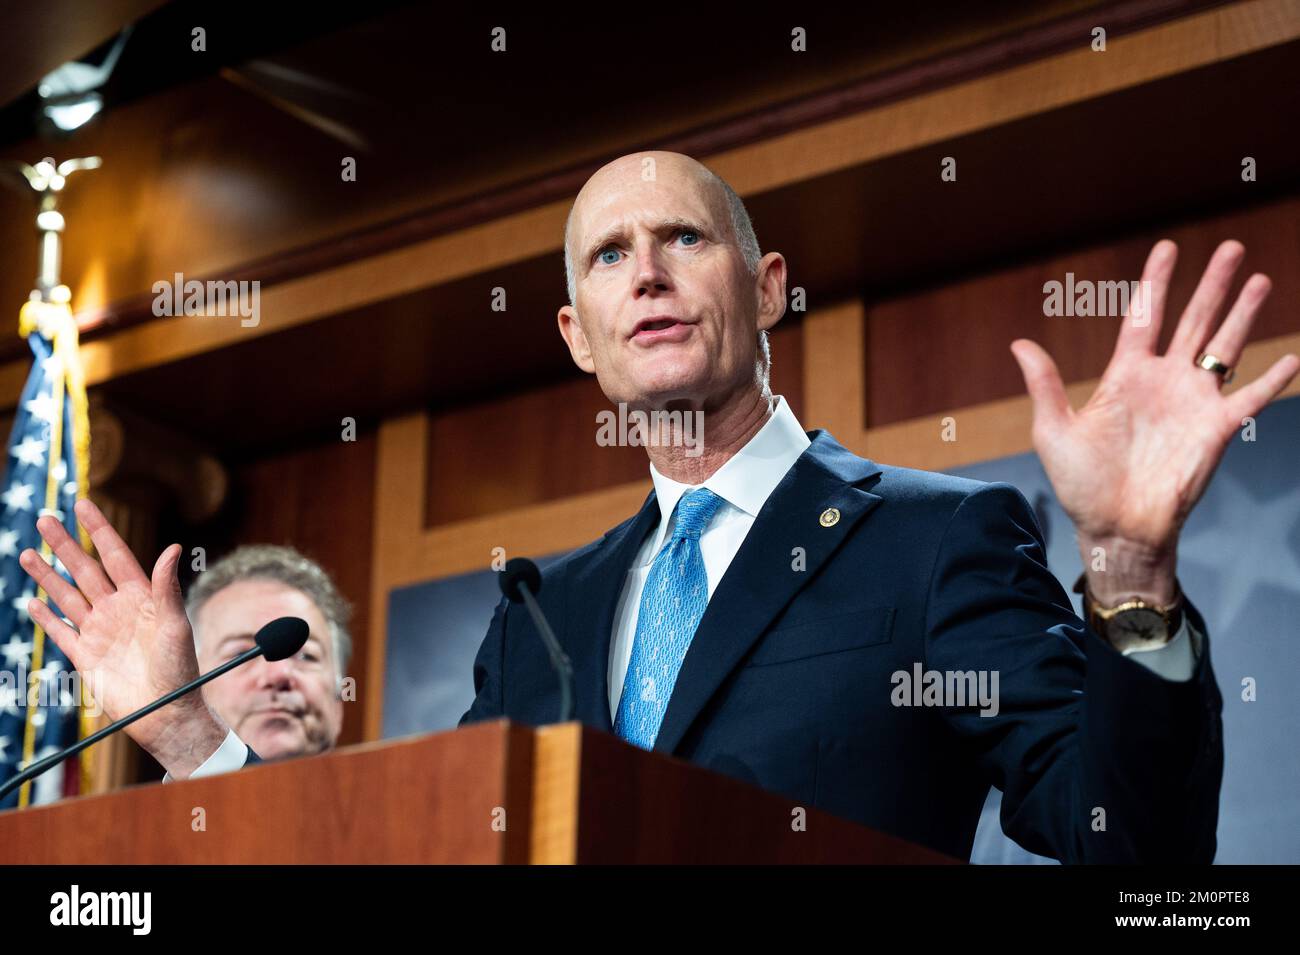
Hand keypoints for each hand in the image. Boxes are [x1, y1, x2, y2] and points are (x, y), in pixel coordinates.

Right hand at [19, 498, 227, 776]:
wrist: (164, 712)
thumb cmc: (180, 669)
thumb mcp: (176, 624)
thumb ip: (167, 588)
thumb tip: (174, 547)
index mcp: (143, 597)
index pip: (116, 555)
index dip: (100, 530)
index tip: (83, 505)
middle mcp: (119, 609)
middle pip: (86, 570)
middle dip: (65, 545)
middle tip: (45, 519)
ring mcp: (100, 631)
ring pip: (68, 596)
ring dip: (48, 575)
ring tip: (28, 552)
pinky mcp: (86, 656)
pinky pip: (62, 631)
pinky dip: (46, 616)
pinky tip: (32, 600)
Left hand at [1011, 239, 1298, 604]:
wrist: (1115, 527)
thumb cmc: (1081, 484)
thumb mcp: (1054, 430)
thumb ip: (1044, 384)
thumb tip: (1019, 343)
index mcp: (1125, 375)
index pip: (1144, 317)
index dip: (1155, 282)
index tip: (1167, 247)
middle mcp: (1163, 381)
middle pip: (1193, 320)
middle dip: (1211, 284)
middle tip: (1230, 246)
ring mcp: (1192, 403)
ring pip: (1224, 346)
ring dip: (1243, 314)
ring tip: (1259, 279)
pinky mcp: (1216, 430)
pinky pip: (1251, 398)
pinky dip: (1273, 378)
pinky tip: (1292, 355)